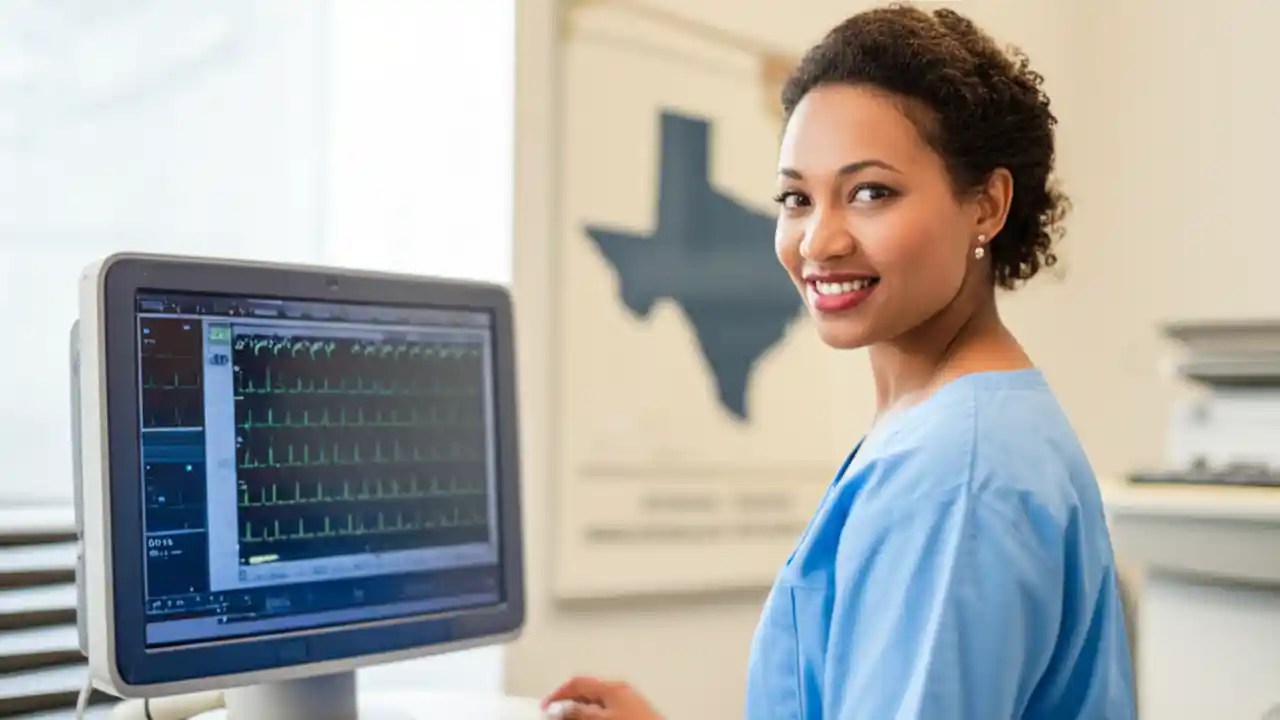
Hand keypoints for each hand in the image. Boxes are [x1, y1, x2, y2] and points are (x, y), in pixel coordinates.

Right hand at [542, 676, 663, 719]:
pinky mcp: (635, 711)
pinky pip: (607, 708)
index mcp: (612, 686)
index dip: (557, 692)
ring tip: (570, 719)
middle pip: (587, 689)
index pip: (577, 681)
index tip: (545, 705)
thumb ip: (580, 711)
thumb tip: (562, 707)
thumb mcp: (601, 719)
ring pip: (596, 700)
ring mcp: (629, 700)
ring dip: (581, 708)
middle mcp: (621, 689)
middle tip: (556, 713)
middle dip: (569, 701)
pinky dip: (594, 713)